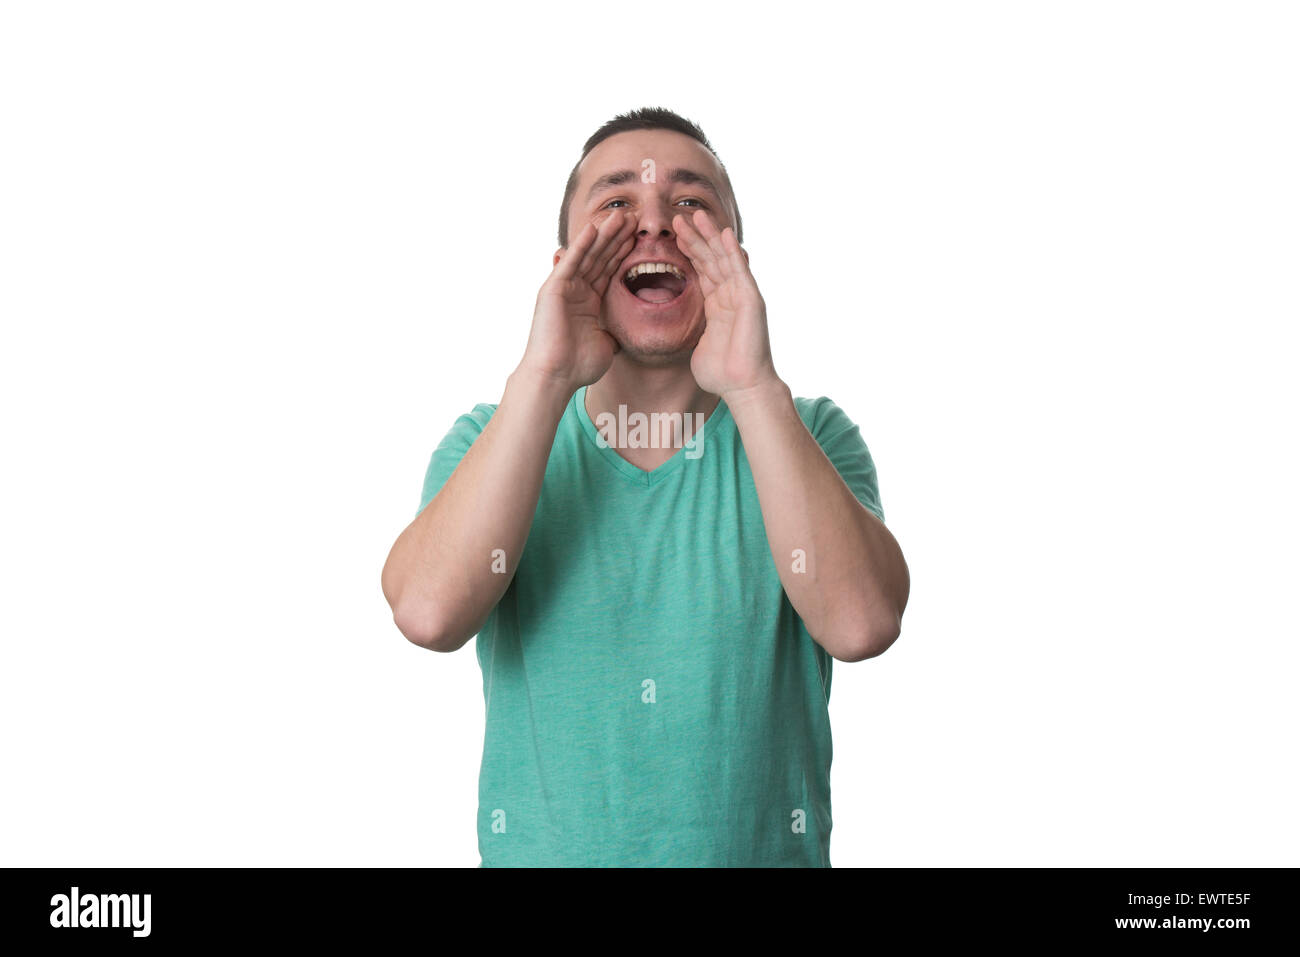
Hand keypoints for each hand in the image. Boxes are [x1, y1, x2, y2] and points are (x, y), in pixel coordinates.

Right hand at [518, 210, 635, 392]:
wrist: (556, 376)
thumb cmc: (578, 366)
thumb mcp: (607, 344)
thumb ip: (614, 332)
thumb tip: (624, 334)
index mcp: (589, 301)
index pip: (609, 269)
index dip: (624, 252)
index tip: (640, 236)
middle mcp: (576, 290)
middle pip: (600, 257)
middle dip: (617, 237)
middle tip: (634, 218)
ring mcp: (564, 287)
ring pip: (588, 255)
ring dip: (604, 234)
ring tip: (620, 215)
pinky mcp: (554, 288)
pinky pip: (571, 262)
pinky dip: (582, 244)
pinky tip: (594, 227)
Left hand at [674, 209, 778, 397]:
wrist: (741, 387)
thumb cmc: (720, 374)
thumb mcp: (697, 345)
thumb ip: (690, 331)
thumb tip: (673, 332)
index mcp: (717, 305)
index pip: (701, 271)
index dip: (688, 252)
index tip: (671, 236)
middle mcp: (730, 296)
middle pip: (710, 260)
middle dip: (694, 238)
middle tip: (677, 218)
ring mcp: (742, 296)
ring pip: (723, 259)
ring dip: (709, 236)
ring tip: (695, 215)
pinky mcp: (751, 299)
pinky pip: (739, 270)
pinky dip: (731, 251)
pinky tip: (724, 232)